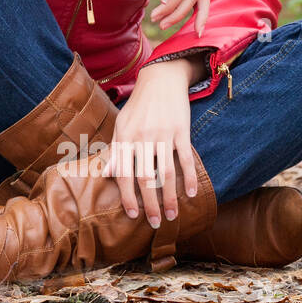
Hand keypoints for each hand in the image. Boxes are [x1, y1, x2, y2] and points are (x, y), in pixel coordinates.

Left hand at [103, 60, 199, 226]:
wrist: (160, 79)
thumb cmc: (138, 106)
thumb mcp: (121, 124)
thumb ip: (116, 150)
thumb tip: (108, 174)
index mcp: (125, 137)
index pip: (124, 174)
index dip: (128, 196)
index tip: (133, 215)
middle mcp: (142, 137)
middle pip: (146, 178)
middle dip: (150, 204)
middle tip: (155, 223)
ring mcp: (163, 134)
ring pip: (166, 173)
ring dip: (170, 197)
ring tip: (173, 215)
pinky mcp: (181, 131)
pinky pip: (185, 158)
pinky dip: (190, 177)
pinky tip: (192, 194)